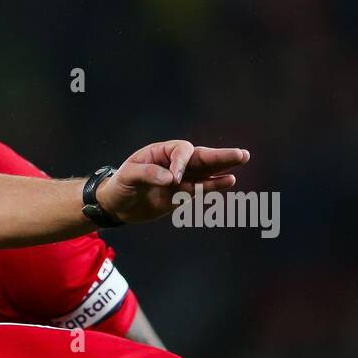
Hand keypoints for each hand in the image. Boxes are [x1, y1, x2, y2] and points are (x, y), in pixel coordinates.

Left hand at [95, 141, 249, 223]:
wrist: (116, 206)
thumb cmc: (119, 185)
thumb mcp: (128, 176)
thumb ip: (148, 174)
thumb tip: (172, 179)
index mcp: (161, 153)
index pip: (181, 151)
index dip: (182, 163)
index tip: (174, 179)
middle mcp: (175, 164)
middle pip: (200, 157)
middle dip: (220, 156)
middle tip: (241, 154)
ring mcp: (180, 180)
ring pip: (205, 172)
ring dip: (223, 168)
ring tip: (242, 159)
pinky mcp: (181, 195)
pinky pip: (199, 189)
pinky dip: (213, 186)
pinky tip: (229, 181)